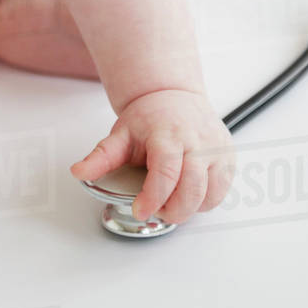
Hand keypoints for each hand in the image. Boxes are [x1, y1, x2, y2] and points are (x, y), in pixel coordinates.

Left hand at [69, 88, 235, 223]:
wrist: (174, 97)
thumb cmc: (150, 117)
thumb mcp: (121, 134)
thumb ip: (101, 156)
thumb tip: (79, 172)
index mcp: (168, 133)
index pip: (167, 171)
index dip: (154, 196)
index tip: (141, 210)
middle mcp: (197, 140)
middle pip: (193, 188)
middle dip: (173, 209)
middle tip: (156, 210)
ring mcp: (217, 148)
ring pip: (210, 194)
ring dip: (190, 207)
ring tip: (170, 200)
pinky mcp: (228, 157)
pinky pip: (221, 191)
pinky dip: (204, 201)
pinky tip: (187, 193)